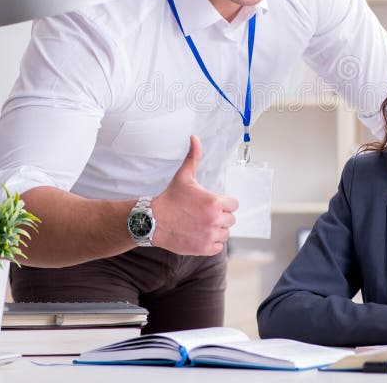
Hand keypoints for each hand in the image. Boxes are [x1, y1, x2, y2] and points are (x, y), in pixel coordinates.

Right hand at [150, 135, 237, 254]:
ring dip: (217, 229)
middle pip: (231, 219)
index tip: (213, 203)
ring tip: (202, 224)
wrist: (153, 221)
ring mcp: (210, 236)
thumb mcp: (184, 176)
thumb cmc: (170, 198)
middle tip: (205, 214)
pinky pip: (219, 247)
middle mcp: (215, 220)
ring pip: (225, 233)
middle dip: (221, 216)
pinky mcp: (204, 249)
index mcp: (214, 202)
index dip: (224, 203)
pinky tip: (200, 234)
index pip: (234, 204)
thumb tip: (195, 138)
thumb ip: (194, 157)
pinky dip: (212, 242)